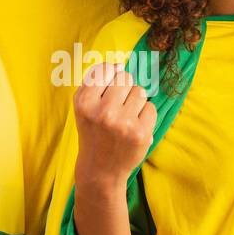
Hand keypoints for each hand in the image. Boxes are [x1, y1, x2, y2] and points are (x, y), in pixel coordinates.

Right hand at [73, 61, 156, 190]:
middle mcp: (104, 112)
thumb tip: (118, 65)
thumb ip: (94, 81)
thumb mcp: (82, 106)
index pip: (106, 69)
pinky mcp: (141, 133)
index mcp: (85, 102)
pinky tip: (134, 128)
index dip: (110, 76)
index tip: (107, 89)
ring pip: (140, 91)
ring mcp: (124, 123)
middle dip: (123, 89)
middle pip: (125, 77)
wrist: (100, 169)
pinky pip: (151, 108)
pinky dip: (145, 116)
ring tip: (124, 119)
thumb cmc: (92, 132)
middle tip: (116, 107)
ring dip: (135, 102)